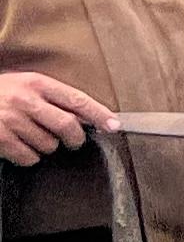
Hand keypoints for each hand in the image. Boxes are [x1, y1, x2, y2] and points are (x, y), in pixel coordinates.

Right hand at [0, 71, 116, 166]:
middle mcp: (24, 100)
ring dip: (45, 147)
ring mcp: (10, 119)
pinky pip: (29, 158)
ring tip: (29, 136)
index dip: (99, 114)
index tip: (114, 126)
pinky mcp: (0, 139)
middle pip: (67, 126)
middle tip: (72, 141)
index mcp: (35, 83)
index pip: (76, 99)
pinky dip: (28, 157)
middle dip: (74, 139)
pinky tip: (18, 146)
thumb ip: (50, 98)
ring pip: (49, 145)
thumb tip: (84, 117)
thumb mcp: (23, 86)